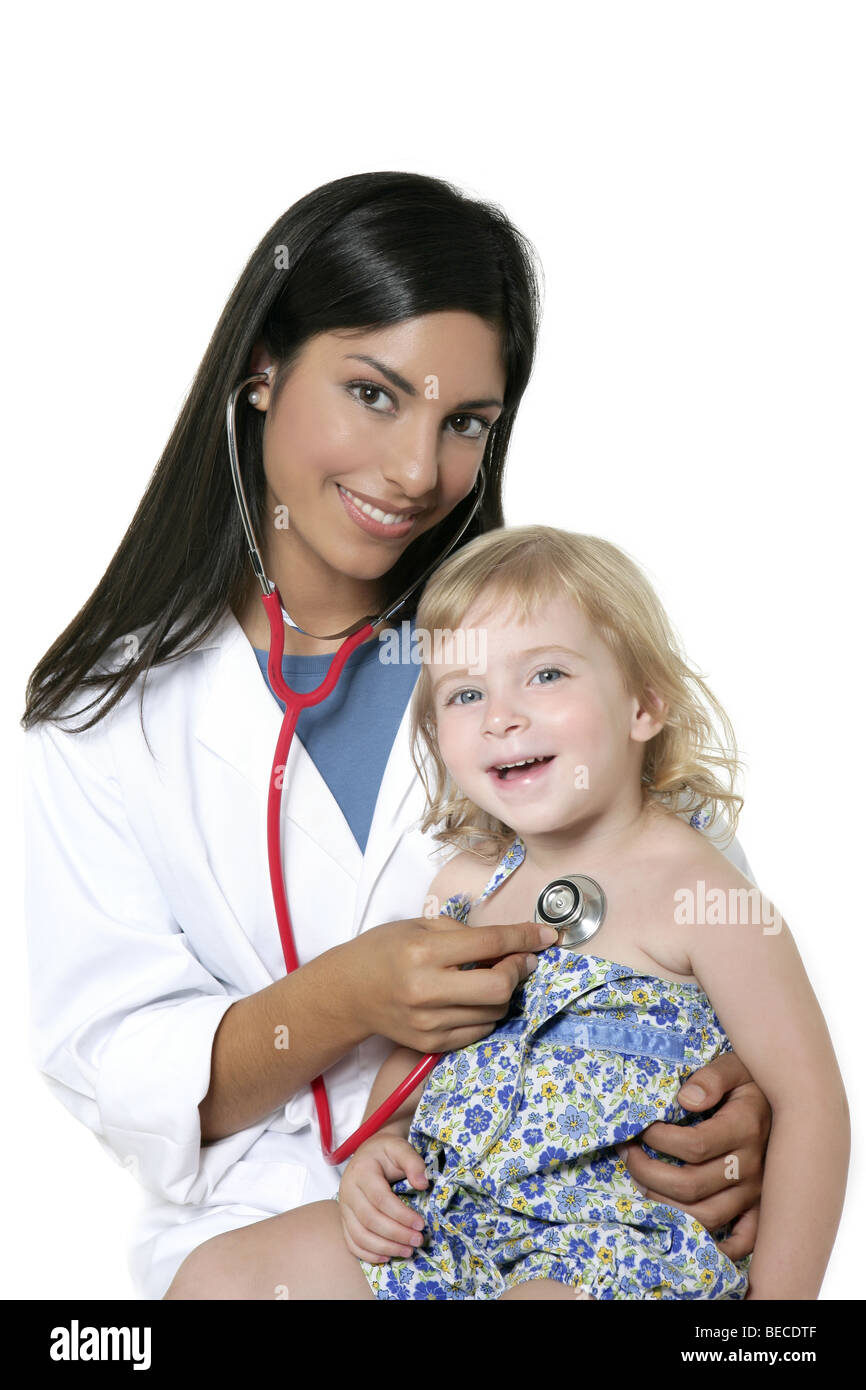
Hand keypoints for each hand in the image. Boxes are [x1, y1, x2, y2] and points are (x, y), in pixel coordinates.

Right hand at [337, 1132, 429, 1262]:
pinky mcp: (344, 1219)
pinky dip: (368, 1254)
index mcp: (362, 1171)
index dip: (401, 1215)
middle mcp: (348, 1190)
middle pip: (369, 1220)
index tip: (420, 1224)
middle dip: (396, 1234)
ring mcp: (344, 1207)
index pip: (380, 1199)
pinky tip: (387, 1257)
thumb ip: (413, 1162)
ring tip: (407, 1251)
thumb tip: (423, 1184)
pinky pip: (351, 1242)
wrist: (368, 1152)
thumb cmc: (386, 1152)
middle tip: (417, 1240)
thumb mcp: (401, 1148)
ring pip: (359, 1235)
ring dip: (384, 1248)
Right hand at [346, 916, 557, 1053]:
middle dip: (519, 971)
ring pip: (493, 1013)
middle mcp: (426, 989)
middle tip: (520, 960)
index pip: (489, 944)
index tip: (546, 936)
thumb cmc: (385, 950)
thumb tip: (510, 945)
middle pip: (498, 988)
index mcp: (423, 951)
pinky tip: (474, 999)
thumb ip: (463, 933)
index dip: (524, 939)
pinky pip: (479, 1032)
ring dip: (504, 994)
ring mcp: (429, 1022)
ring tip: (490, 977)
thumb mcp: (419, 925)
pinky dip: (486, 1014)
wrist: (349, 993)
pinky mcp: (430, 1044)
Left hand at [618, 1051, 770, 1258]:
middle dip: (648, 1172)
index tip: (639, 1130)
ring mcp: (757, 1192)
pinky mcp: (760, 1208)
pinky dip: (717, 1246)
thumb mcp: (734, 1066)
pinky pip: (743, 1241)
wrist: (794, 1101)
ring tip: (642, 1184)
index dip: (658, 1140)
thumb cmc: (753, 1081)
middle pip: (691, 1186)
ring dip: (665, 1205)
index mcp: (745, 1128)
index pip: (693, 1146)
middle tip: (628, 1155)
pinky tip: (689, 1234)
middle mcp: (752, 1166)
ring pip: (705, 1216)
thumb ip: (710, 1078)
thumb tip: (684, 1100)